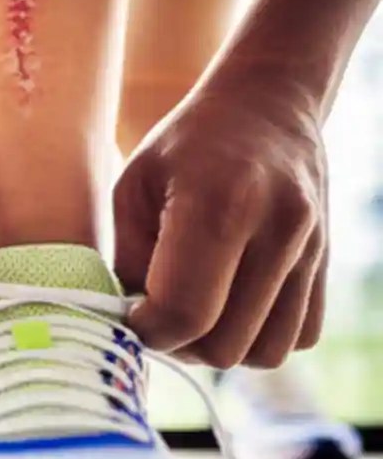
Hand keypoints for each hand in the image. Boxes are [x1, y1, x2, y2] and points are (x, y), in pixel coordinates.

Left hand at [114, 83, 326, 367]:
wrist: (266, 104)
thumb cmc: (184, 147)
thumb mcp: (133, 188)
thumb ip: (130, 262)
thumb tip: (134, 326)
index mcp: (219, 203)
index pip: (184, 312)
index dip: (147, 331)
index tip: (131, 313)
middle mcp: (277, 229)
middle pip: (224, 345)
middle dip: (180, 344)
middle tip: (158, 312)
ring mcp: (311, 249)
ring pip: (264, 354)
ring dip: (220, 348)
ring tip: (195, 310)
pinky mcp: (327, 264)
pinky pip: (297, 339)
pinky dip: (259, 338)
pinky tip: (231, 304)